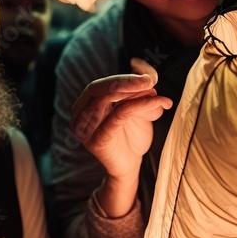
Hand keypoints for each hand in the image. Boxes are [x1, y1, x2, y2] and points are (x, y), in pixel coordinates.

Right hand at [70, 57, 172, 180]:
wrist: (130, 167)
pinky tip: (156, 102)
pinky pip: (118, 116)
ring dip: (133, 92)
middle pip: (99, 88)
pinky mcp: (97, 140)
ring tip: (153, 89)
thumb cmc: (132, 137)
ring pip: (107, 100)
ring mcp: (85, 129)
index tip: (147, 74)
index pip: (101, 84)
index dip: (124, 76)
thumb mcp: (137, 108)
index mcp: (85, 105)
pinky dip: (138, 105)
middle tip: (149, 79)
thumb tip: (143, 69)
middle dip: (126, 81)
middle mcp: (80, 115)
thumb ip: (139, 91)